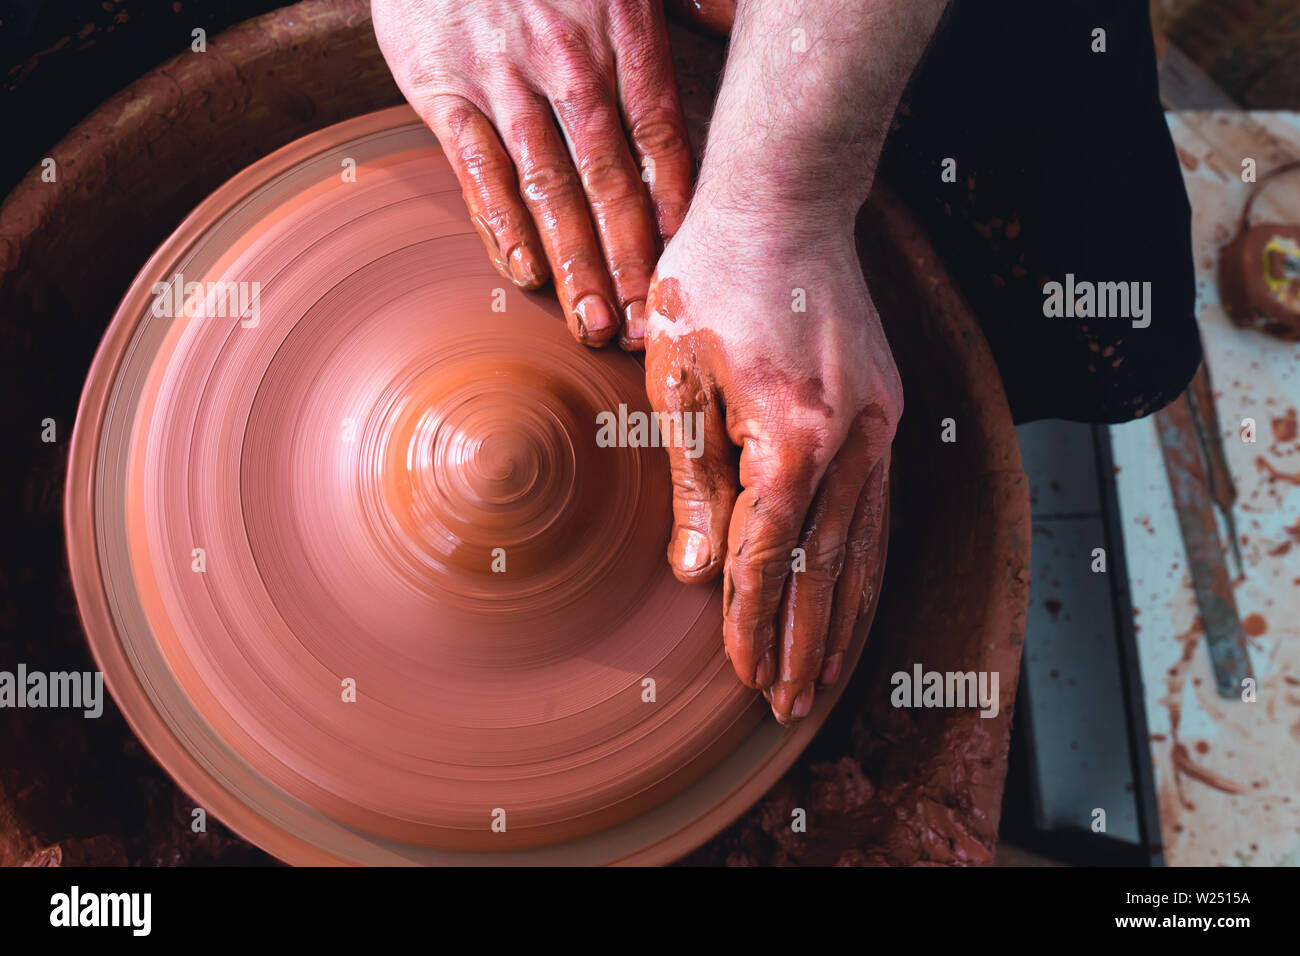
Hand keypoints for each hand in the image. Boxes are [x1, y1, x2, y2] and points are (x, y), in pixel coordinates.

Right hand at [372, 0, 693, 349]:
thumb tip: (725, 21)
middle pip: (608, 178)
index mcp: (621, 28)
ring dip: (573, 261)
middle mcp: (565, 57)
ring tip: (594, 323)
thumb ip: (677, 2)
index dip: (677, 207)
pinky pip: (475, 168)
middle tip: (648, 324)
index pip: (661, 135)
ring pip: (546, 185)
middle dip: (631, 258)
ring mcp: (500, 75)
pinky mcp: (440, 86)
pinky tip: (523, 274)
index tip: (694, 265)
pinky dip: (499, 224)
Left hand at [644, 201, 900, 723]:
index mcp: (790, 435)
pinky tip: (854, 595)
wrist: (784, 199)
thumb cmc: (711, 276)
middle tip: (789, 706)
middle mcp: (852, 439)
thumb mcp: (676, 379)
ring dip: (845, 618)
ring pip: (867, 547)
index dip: (753, 624)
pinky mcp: (887, 410)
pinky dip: (866, 563)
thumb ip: (692, 483)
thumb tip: (700, 573)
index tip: (745, 676)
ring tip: (827, 677)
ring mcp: (880, 424)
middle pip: (827, 569)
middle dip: (805, 644)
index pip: (769, 558)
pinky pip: (881, 507)